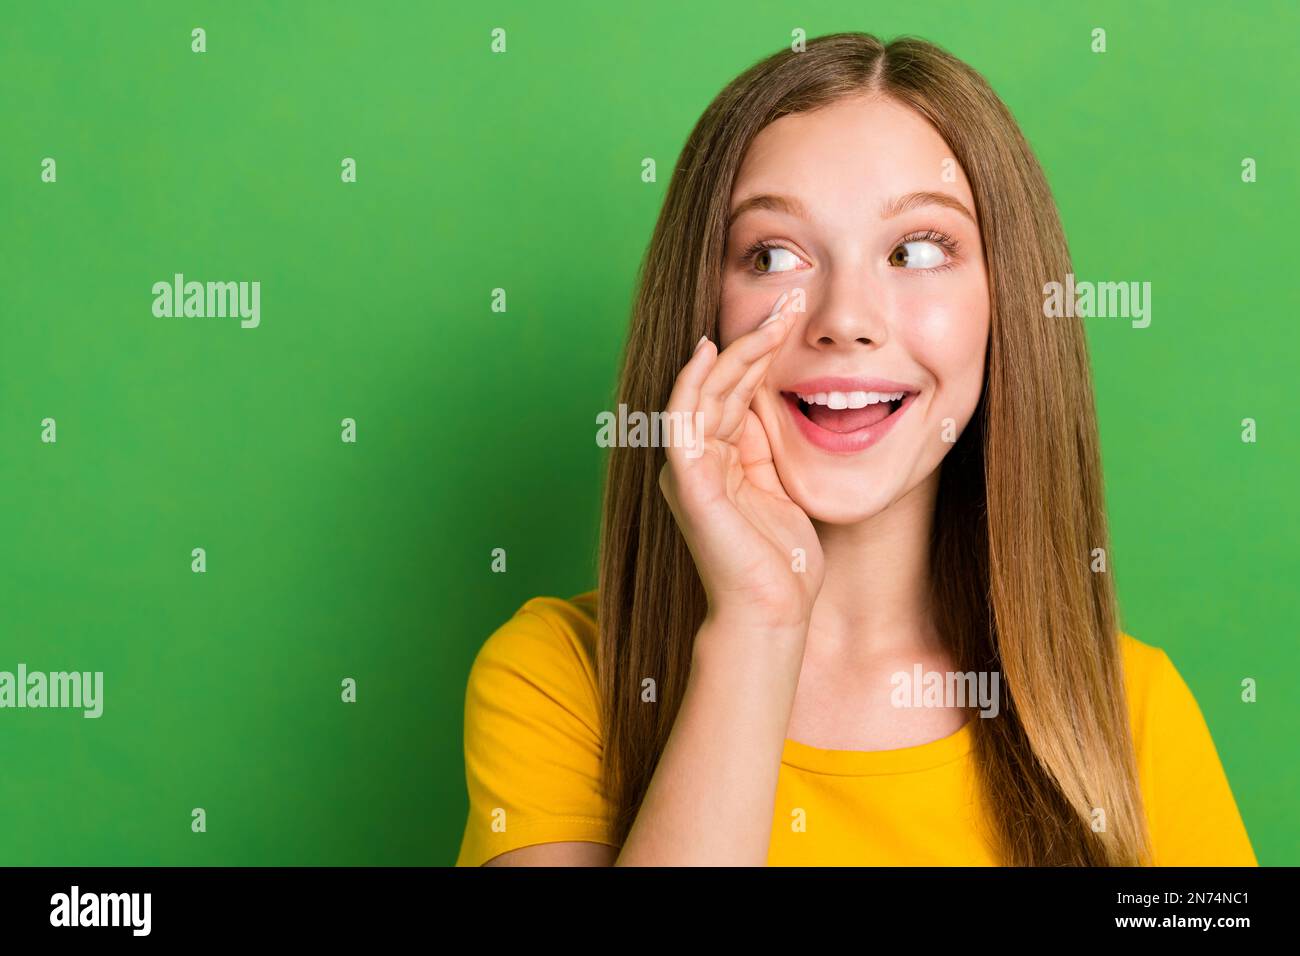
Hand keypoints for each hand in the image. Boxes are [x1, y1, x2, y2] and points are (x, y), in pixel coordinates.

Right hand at [658, 293, 824, 630]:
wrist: (772, 612)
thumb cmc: (781, 560)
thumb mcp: (780, 485)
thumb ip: (765, 444)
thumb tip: (768, 396)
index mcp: (715, 460)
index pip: (733, 391)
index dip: (759, 351)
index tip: (792, 315)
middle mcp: (693, 459)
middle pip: (719, 383)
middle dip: (753, 338)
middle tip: (790, 298)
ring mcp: (686, 469)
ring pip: (703, 392)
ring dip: (738, 350)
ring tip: (775, 315)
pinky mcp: (687, 482)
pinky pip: (682, 420)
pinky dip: (692, 383)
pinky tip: (710, 351)